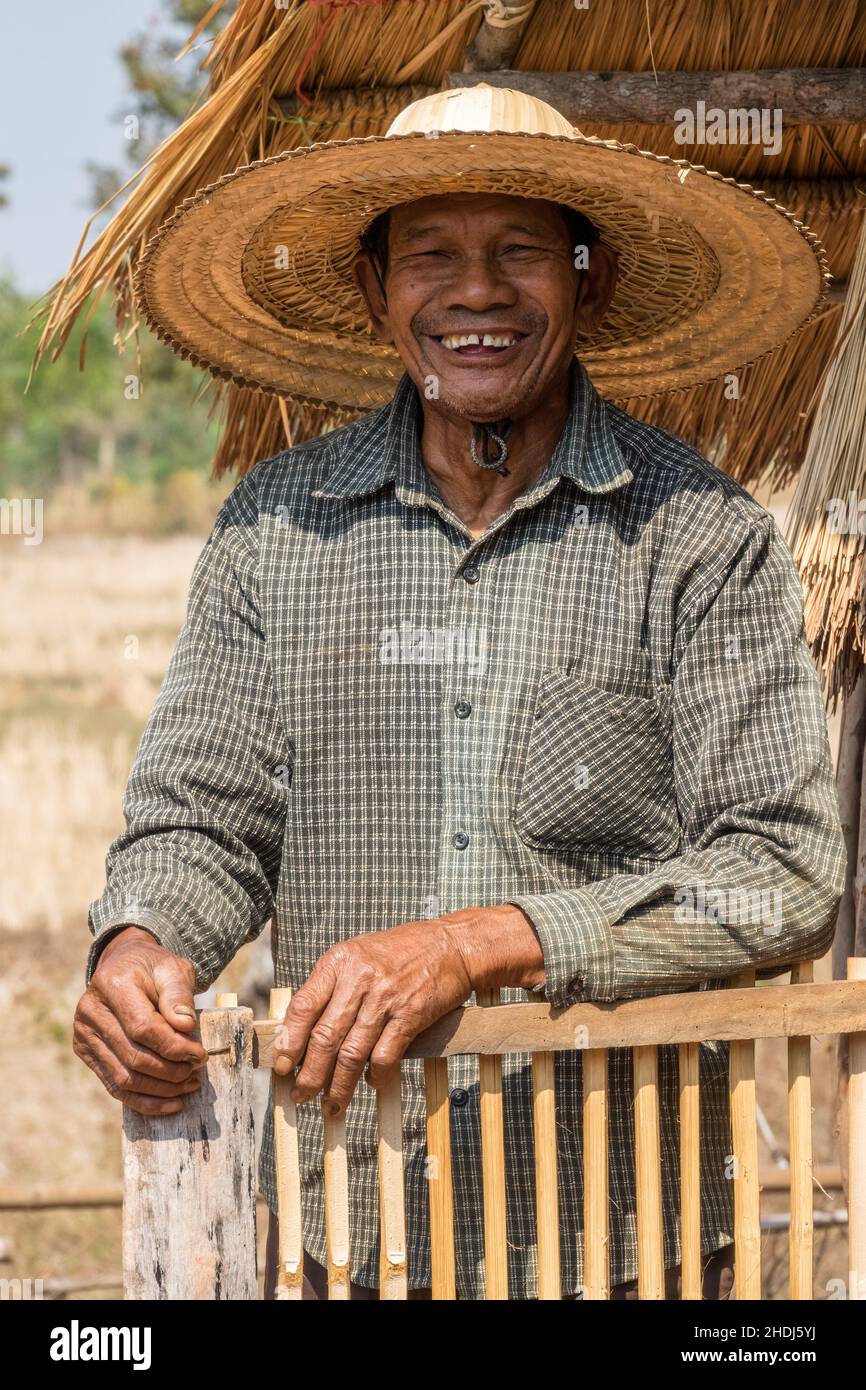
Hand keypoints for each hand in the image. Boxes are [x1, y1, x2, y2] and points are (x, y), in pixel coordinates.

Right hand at [73, 926, 207, 1115]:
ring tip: (189, 1085)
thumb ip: (179, 995)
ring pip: (124, 1078)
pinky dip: (144, 1101)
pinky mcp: (86, 1053)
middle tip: (197, 1072)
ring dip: (161, 1089)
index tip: (200, 1054)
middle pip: (134, 1056)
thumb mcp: (173, 969)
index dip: (174, 1046)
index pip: (143, 1028)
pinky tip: (171, 1103)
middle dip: (171, 1071)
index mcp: (111, 985)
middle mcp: (90, 1012)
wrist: (124, 966)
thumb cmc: (153, 968)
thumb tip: (185, 1027)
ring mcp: (84, 1035)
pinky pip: (115, 1086)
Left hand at [272, 903, 543, 1114]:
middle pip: (324, 1037)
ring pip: (352, 1053)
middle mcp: (358, 979)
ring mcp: (385, 997)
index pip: (302, 1006)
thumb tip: (300, 1031)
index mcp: (338, 962)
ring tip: (331, 1106)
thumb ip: (331, 987)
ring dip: (339, 1087)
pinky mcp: (410, 1014)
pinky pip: (385, 1055)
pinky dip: (376, 1076)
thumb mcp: (357, 956)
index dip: (288, 1041)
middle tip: (300, 1096)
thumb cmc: (399, 953)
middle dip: (309, 1075)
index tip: (281, 1066)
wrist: (449, 945)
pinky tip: (372, 1084)